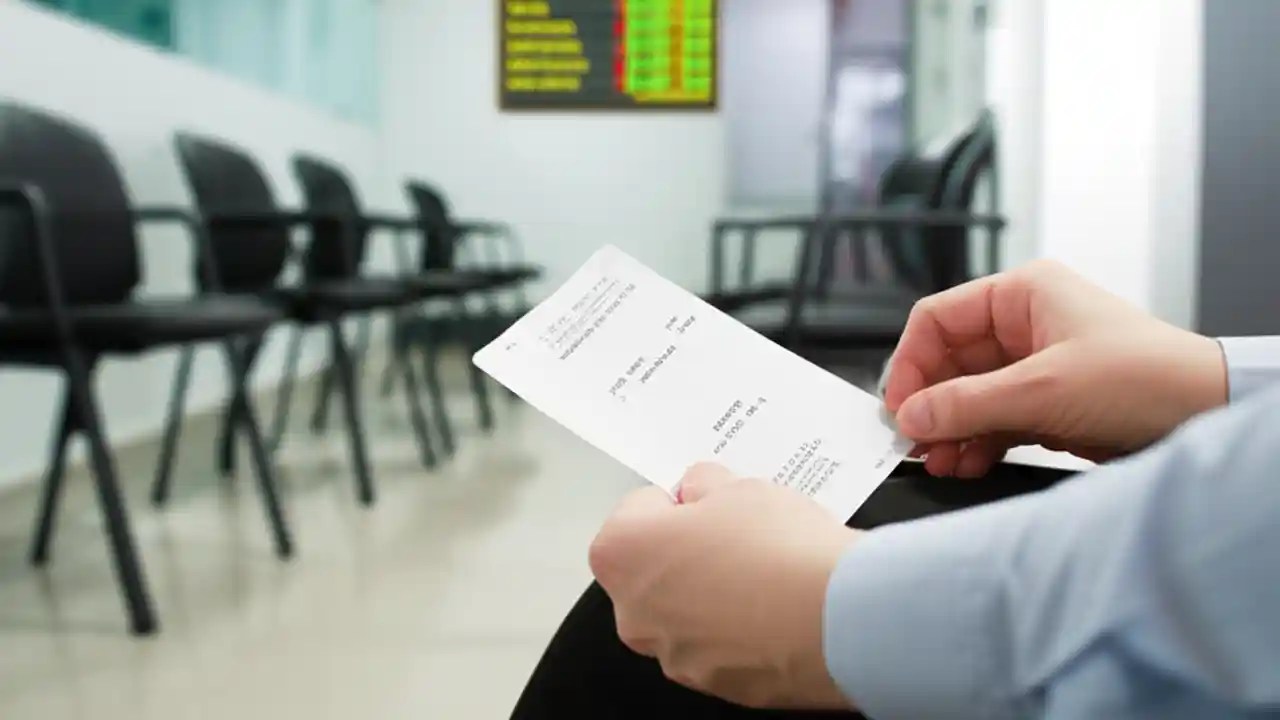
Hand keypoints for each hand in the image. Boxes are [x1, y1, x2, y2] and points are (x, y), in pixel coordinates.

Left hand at [589, 464, 855, 710]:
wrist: (840, 618)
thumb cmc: (780, 548)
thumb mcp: (738, 487)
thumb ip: (703, 486)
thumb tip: (699, 491)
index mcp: (622, 554)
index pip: (637, 510)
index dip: (679, 502)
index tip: (711, 505)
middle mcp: (633, 613)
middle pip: (653, 568)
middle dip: (686, 552)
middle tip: (739, 538)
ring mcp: (672, 656)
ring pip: (683, 612)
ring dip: (709, 595)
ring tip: (764, 577)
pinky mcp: (715, 685)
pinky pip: (717, 647)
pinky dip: (738, 632)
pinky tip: (776, 612)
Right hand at [886, 260, 1227, 477]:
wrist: (1207, 415)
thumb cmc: (1147, 378)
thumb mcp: (1042, 389)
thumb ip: (966, 404)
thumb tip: (911, 416)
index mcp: (1022, 294)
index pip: (938, 320)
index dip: (910, 362)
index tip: (899, 406)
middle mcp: (1025, 326)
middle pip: (948, 363)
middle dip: (930, 405)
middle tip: (914, 442)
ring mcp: (1035, 368)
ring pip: (968, 397)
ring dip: (949, 430)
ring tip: (940, 460)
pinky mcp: (1047, 406)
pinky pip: (992, 422)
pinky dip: (974, 443)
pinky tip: (966, 463)